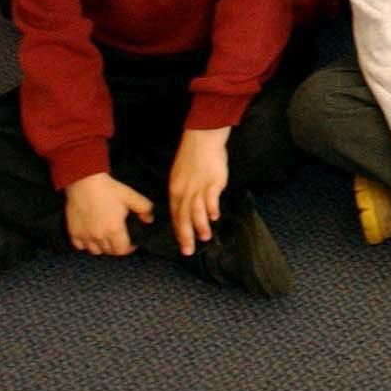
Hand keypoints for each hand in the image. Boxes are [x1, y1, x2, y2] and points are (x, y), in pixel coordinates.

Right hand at [64, 173, 154, 256]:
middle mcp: (99, 236)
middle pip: (109, 252)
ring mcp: (85, 235)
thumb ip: (145, 209)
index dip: (129, 249)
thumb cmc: (109, 189)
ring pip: (94, 251)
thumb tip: (149, 220)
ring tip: (106, 239)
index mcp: (114, 230)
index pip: (122, 250)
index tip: (132, 244)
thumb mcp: (131, 196)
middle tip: (120, 239)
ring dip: (102, 248)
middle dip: (116, 248)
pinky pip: (80, 246)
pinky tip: (91, 236)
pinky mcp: (73, 232)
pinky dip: (86, 244)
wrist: (85, 182)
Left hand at [168, 127, 230, 255]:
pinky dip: (212, 208)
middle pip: (184, 217)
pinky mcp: (212, 181)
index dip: (179, 231)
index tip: (182, 244)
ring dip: (200, 225)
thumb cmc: (193, 157)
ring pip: (196, 210)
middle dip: (186, 236)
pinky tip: (215, 217)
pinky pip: (211, 197)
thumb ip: (183, 192)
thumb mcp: (181, 176)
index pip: (175, 215)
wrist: (202, 139)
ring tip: (205, 238)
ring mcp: (198, 186)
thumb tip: (186, 208)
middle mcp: (185, 191)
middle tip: (188, 251)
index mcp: (176, 191)